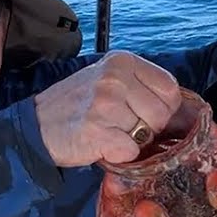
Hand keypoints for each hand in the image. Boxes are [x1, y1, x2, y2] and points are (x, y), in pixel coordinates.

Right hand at [33, 50, 181, 166]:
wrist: (36, 127)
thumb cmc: (78, 106)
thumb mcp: (109, 81)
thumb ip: (142, 87)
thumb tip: (180, 109)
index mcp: (122, 61)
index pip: (170, 88)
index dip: (165, 108)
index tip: (146, 115)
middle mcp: (114, 78)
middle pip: (162, 113)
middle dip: (148, 128)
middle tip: (122, 127)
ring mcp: (105, 104)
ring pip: (147, 134)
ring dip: (131, 141)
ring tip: (108, 132)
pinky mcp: (97, 131)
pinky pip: (130, 151)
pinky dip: (119, 155)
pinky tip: (101, 144)